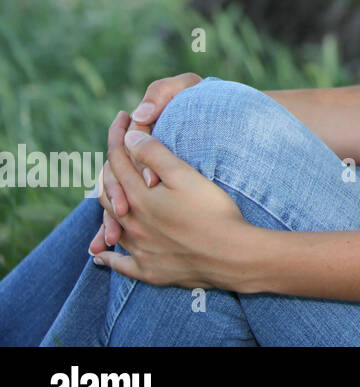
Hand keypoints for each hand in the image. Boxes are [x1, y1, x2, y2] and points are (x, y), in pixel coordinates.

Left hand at [92, 128, 253, 289]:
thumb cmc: (212, 211)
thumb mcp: (185, 176)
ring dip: (107, 205)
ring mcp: (139, 250)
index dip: (118, 135)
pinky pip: (120, 264)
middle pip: (109, 190)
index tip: (122, 116)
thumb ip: (155, 155)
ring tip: (109, 191)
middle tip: (117, 149)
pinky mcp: (149, 271)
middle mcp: (131, 224)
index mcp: (139, 197)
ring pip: (110, 224)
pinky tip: (101, 254)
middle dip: (109, 166)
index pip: (119, 159)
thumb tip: (129, 137)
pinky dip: (108, 257)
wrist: (231, 255)